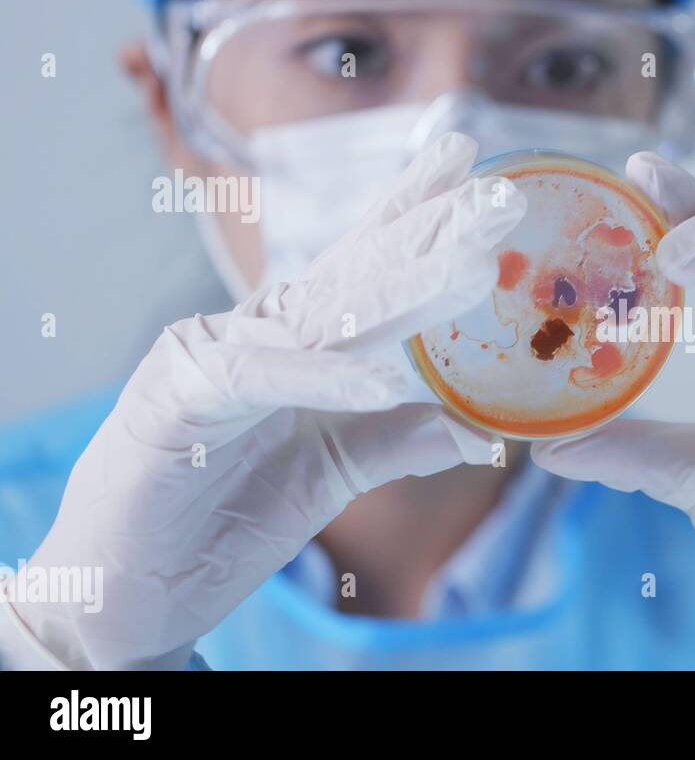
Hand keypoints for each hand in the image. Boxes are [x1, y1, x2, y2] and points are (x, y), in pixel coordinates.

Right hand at [13, 134, 523, 669]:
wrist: (131, 588)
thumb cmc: (224, 519)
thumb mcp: (330, 474)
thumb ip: (395, 442)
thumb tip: (477, 431)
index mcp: (297, 341)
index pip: (367, 269)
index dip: (420, 219)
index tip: (478, 173)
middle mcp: (259, 333)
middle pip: (353, 273)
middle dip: (427, 231)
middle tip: (496, 194)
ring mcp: (213, 354)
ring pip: (316, 316)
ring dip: (395, 290)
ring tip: (467, 264)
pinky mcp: (174, 396)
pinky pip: (257, 379)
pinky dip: (319, 380)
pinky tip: (380, 381)